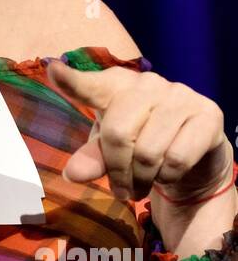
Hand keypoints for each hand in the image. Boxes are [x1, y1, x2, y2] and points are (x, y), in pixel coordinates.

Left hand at [45, 59, 234, 202]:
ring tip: (141, 186)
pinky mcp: (207, 115)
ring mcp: (180, 95)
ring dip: (141, 180)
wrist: (194, 153)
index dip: (72, 81)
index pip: (90, 85)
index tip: (53, 70)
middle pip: (117, 133)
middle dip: (116, 171)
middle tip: (120, 190)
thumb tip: (73, 174)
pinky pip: (176, 159)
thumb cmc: (141, 143)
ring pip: (148, 151)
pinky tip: (167, 175)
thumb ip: (92, 158)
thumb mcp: (111, 150)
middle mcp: (148, 83)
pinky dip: (167, 177)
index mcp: (116, 85)